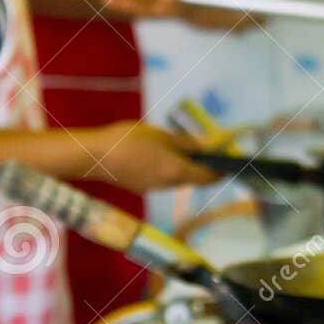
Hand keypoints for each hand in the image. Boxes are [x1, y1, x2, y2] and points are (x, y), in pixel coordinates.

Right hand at [80, 122, 218, 192]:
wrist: (95, 157)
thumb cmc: (129, 140)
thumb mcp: (160, 135)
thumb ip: (185, 143)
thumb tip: (206, 146)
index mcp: (177, 171)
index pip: (207, 177)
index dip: (219, 171)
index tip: (228, 162)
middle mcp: (169, 185)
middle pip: (193, 179)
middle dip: (202, 168)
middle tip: (206, 152)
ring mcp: (154, 188)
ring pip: (177, 179)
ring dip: (184, 168)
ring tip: (181, 150)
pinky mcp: (141, 187)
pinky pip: (162, 179)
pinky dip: (168, 169)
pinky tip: (158, 155)